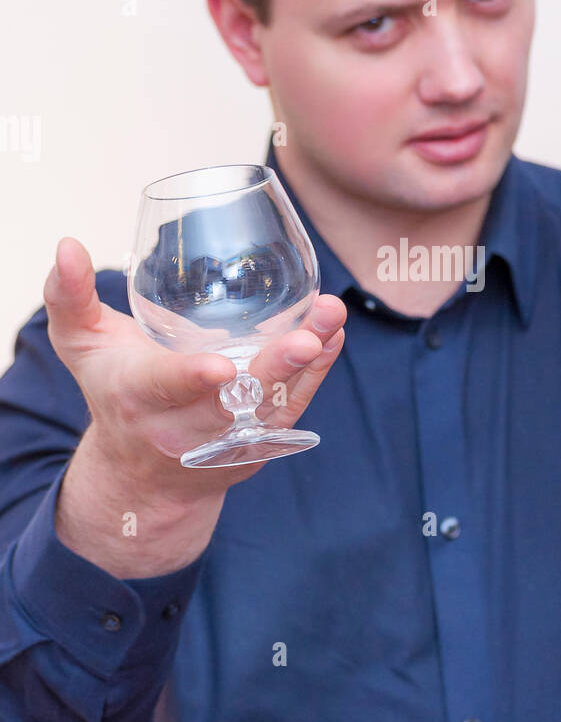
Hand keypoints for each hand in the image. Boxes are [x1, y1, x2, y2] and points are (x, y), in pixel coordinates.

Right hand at [44, 236, 346, 575]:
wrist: (142, 476)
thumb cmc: (112, 391)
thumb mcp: (81, 346)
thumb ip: (68, 296)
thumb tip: (66, 245)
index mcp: (139, 397)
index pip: (165, 388)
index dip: (191, 379)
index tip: (219, 367)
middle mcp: (184, 427)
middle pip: (234, 404)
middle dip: (272, 372)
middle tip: (304, 339)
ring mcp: (227, 441)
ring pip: (273, 406)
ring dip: (308, 366)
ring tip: (332, 318)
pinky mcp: (258, 445)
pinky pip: (293, 410)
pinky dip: (317, 374)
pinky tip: (333, 335)